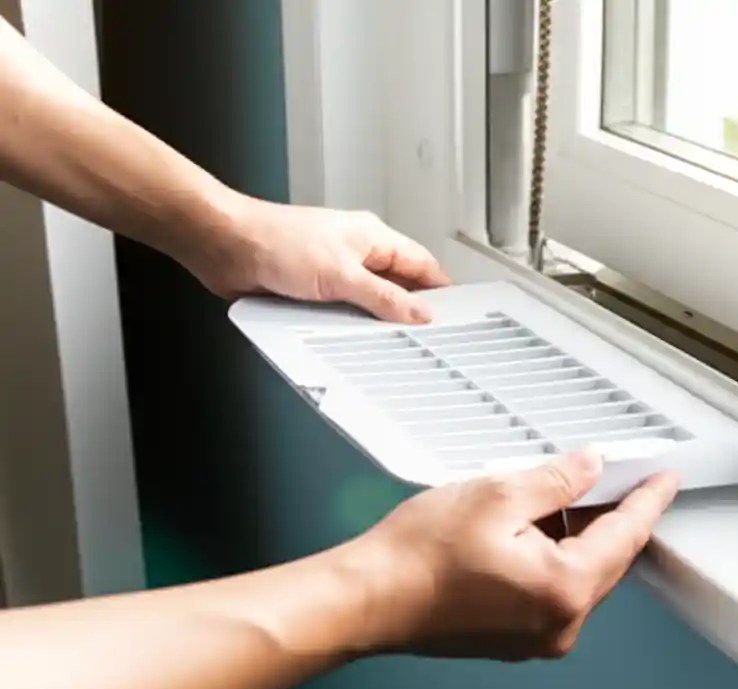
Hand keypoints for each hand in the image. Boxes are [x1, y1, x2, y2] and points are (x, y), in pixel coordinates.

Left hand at [182, 194, 451, 322]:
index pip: (422, 266)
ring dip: (369, 324)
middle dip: (405, 313)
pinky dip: (343, 329)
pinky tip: (344, 342)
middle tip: (419, 339)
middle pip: (396, 289)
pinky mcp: (311, 292)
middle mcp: (355, 254)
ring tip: (379, 343)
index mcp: (372, 238)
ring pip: (367, 305)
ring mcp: (333, 274)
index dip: (441, 291)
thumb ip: (384, 297)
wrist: (224, 245)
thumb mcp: (341, 274)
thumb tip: (419, 312)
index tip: (454, 317)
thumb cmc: (275, 239)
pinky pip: (339, 315)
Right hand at [336, 453, 678, 659]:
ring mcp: (537, 637)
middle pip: (607, 559)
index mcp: (564, 587)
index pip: (626, 535)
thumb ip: (556, 480)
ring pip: (580, 575)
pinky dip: (555, 557)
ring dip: (578, 535)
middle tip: (610, 474)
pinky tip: (533, 528)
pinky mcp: (514, 638)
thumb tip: (590, 467)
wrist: (368, 600)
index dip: (647, 500)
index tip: (664, 480)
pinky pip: (553, 591)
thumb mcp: (498, 494)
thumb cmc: (419, 556)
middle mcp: (559, 622)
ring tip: (556, 493)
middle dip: (611, 514)